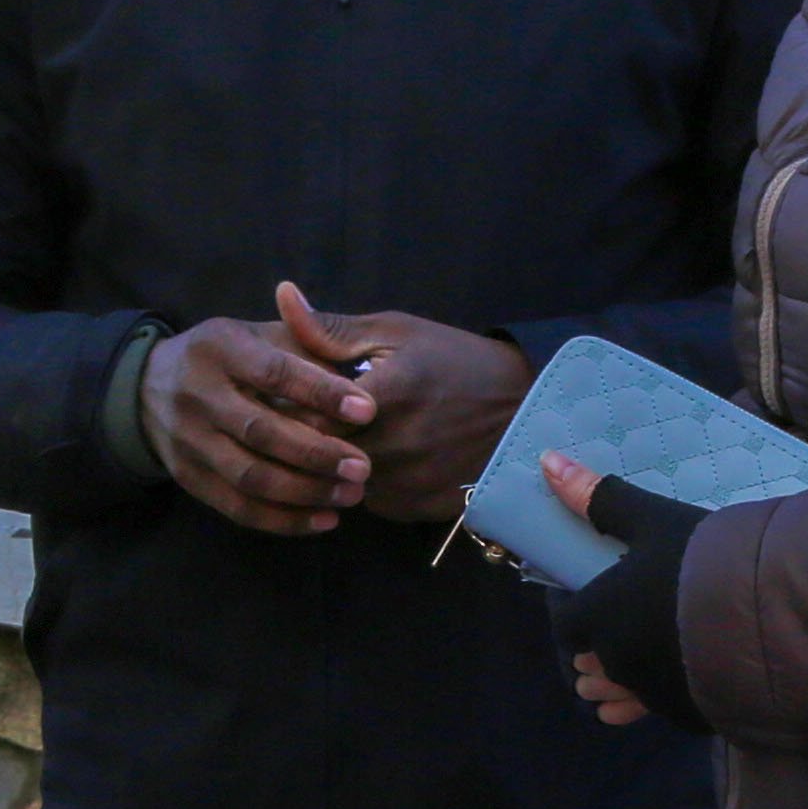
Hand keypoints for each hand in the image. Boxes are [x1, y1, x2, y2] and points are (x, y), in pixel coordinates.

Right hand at [142, 312, 374, 535]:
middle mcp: (197, 394)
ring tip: (350, 495)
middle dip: (317, 453)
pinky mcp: (188, 477)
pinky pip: (238, 507)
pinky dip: (284, 520)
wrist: (148, 387)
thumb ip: (306, 346)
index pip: (274, 373)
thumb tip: (358, 377)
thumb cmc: (228, 358)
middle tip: (363, 467)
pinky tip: (323, 520)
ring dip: (305, 492)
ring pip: (250, 476)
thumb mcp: (258, 333)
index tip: (367, 410)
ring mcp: (188, 440)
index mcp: (219, 348)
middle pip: (261, 431)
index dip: (322, 392)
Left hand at [279, 285, 529, 521]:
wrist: (526, 411)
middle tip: (306, 420)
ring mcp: (407, 485)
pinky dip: (366, 484)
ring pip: (341, 483)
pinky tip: (378, 460)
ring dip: (334, 466)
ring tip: (344, 439)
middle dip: (306, 438)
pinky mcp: (418, 511)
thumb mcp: (398, 333)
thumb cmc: (457, 362)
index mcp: (384, 397)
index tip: (285, 397)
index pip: (304, 415)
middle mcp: (394, 448)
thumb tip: (282, 297)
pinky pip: (371, 503)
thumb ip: (333, 328)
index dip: (287, 407)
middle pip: (319, 454)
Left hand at [542, 452, 708, 732]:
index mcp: (598, 615)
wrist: (770, 612)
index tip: (590, 597)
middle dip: (594, 650)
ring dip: (619, 683)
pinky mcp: (688, 713)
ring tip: (637, 663)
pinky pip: (661, 709)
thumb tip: (547, 460)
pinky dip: (661, 699)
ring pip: (620, 693)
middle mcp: (615, 660)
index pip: (565, 622)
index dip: (573, 610)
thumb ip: (600, 498)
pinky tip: (673, 685)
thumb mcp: (654, 520)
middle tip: (617, 629)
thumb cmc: (703, 559)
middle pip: (589, 662)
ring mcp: (651, 692)